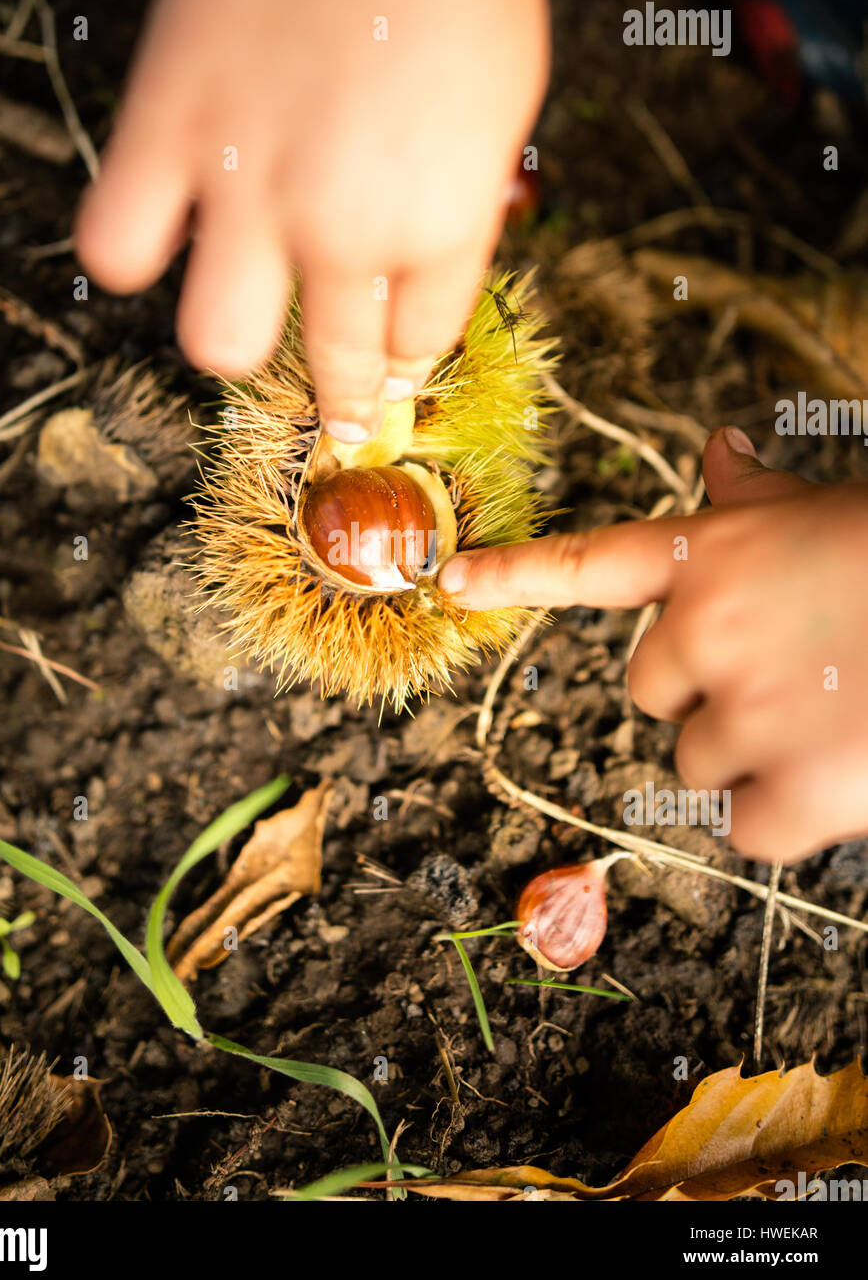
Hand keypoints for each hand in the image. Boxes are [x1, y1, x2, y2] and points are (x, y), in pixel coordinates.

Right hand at [75, 0, 548, 441]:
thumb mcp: (501, 109)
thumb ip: (456, 211)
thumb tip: (412, 289)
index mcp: (442, 221)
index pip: (418, 340)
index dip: (404, 355)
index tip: (390, 362)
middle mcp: (345, 226)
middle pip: (337, 365)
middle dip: (345, 390)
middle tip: (340, 392)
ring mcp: (248, 184)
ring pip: (218, 342)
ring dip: (234, 336)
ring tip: (243, 298)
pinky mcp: (167, 127)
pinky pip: (117, 249)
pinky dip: (131, 250)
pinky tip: (161, 223)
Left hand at [439, 427, 867, 862]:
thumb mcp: (829, 514)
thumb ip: (758, 500)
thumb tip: (717, 452)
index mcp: (715, 556)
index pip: (591, 564)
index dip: (516, 572)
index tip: (451, 578)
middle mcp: (706, 630)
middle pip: (653, 692)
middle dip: (708, 692)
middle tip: (791, 672)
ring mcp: (745, 713)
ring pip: (694, 764)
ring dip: (749, 752)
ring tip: (830, 710)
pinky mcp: (793, 793)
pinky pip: (744, 827)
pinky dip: (787, 814)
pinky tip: (842, 770)